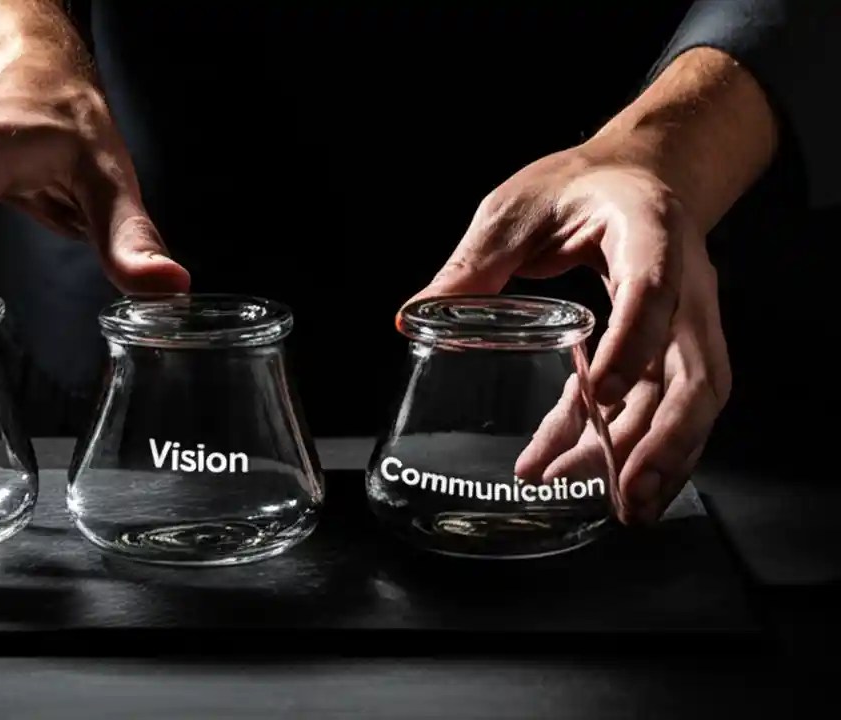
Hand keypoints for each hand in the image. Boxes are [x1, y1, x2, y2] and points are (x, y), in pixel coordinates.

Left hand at [402, 134, 730, 523]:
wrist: (638, 173)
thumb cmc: (578, 185)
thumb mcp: (516, 208)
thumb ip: (474, 261)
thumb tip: (414, 314)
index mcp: (648, 232)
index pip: (653, 293)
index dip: (632, 347)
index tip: (600, 398)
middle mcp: (686, 282)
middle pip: (698, 370)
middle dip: (667, 439)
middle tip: (626, 493)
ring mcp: (688, 318)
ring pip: (692, 399)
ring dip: (658, 457)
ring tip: (619, 508)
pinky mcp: (673, 345)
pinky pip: (663, 402)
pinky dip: (633, 443)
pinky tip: (594, 475)